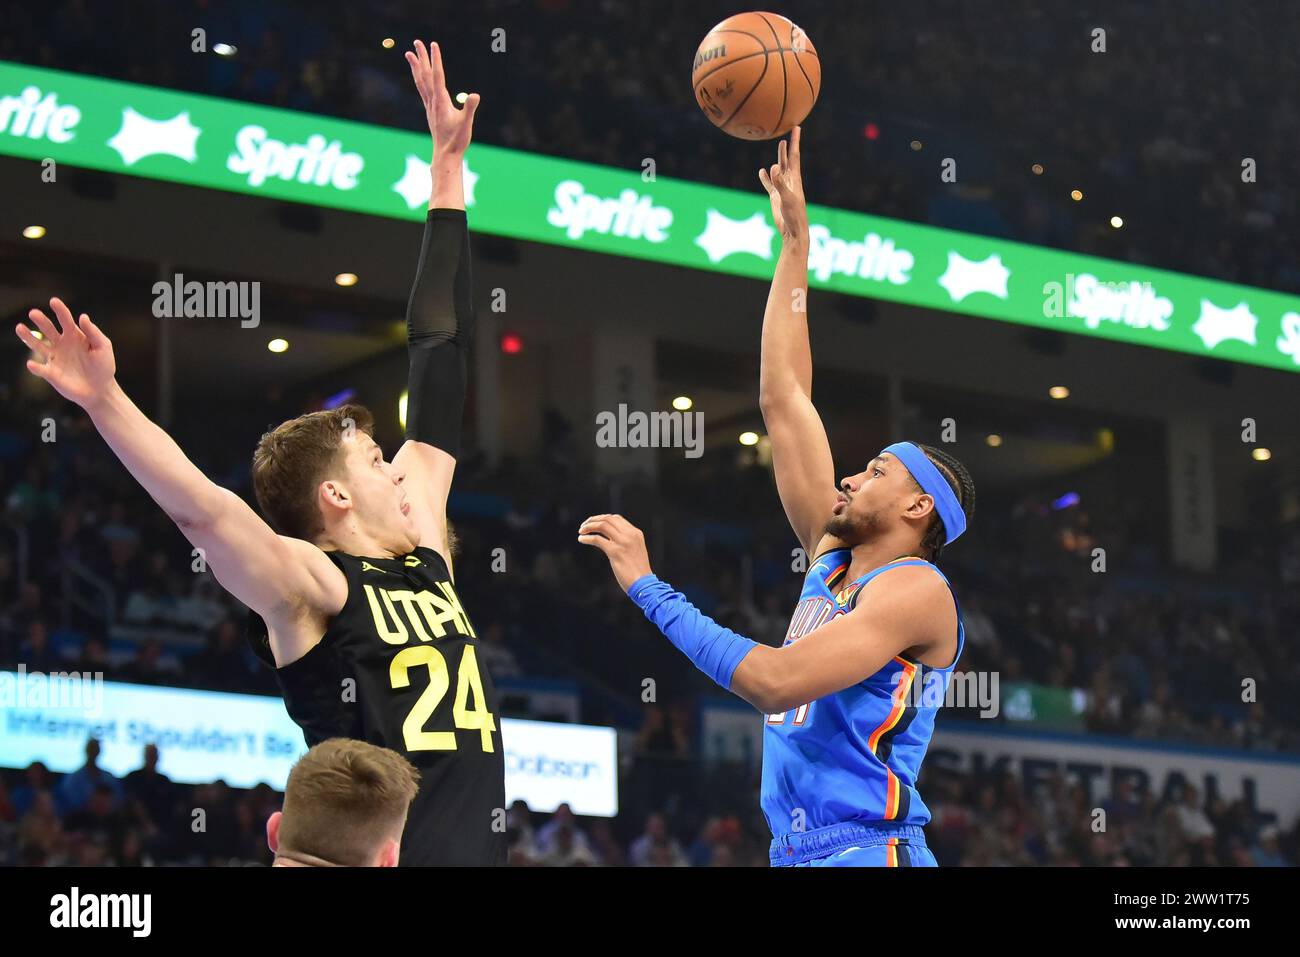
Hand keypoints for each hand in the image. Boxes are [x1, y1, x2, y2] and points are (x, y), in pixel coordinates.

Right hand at [15, 298, 116, 409]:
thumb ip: (94, 332)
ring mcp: (55, 358)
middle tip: (34, 313)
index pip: (65, 320)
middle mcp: (61, 344)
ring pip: (38, 345)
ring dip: (28, 337)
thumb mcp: (103, 347)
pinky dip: (35, 367)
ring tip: (20, 328)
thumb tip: (83, 316)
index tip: (54, 301)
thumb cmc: (103, 366)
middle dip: (41, 320)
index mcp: (74, 336)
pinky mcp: (51, 373)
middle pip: (48, 329)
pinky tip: (32, 364)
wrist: (100, 390)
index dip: (60, 310)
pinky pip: (40, 369)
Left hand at [405, 39, 479, 155]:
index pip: (437, 75)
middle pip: (425, 75)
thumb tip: (475, 95)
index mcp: (441, 101)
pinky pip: (422, 90)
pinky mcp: (431, 111)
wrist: (445, 155)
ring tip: (410, 54)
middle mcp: (432, 101)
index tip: (433, 44)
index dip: (435, 59)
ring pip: (420, 81)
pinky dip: (419, 79)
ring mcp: (430, 106)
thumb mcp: (466, 124)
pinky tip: (419, 77)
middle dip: (421, 57)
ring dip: (416, 67)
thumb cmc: (457, 140)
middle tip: (416, 42)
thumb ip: (469, 108)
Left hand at [578, 514, 652, 592]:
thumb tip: (610, 540)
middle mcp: (630, 535)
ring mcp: (623, 542)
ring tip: (581, 531)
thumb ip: (626, 542)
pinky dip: (587, 538)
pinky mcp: (615, 552)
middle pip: (608, 519)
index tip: (594, 523)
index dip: (602, 518)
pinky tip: (581, 539)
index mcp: (636, 533)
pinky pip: (597, 539)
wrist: (644, 584)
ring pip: (602, 525)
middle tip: (583, 526)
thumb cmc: (638, 571)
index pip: (616, 518)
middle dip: (593, 520)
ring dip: (589, 526)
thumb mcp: (635, 551)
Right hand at [758, 126, 808, 245]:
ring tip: (780, 145)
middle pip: (788, 159)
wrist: (793, 231)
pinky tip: (762, 171)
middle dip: (789, 145)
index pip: (795, 155)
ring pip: (780, 169)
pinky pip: (769, 184)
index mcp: (795, 178)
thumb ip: (779, 183)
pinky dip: (766, 177)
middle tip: (791, 132)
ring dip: (780, 157)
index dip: (795, 142)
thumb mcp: (786, 197)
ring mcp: (782, 188)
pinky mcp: (776, 197)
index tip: (797, 128)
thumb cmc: (794, 215)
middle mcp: (790, 181)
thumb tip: (773, 166)